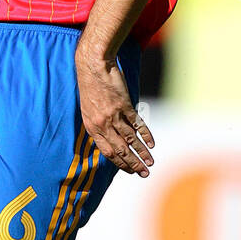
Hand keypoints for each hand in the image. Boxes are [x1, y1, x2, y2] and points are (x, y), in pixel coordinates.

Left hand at [75, 49, 153, 177]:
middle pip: (120, 150)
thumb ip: (99, 123)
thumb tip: (110, 136)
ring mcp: (113, 115)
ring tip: (151, 163)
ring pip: (130, 140)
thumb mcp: (88, 108)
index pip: (107, 152)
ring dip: (142, 154)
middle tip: (144, 174)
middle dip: (132, 164)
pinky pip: (137, 124)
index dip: (120, 163)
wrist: (93, 65)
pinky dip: (145, 135)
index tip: (130, 170)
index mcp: (92, 127)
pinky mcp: (124, 105)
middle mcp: (102, 124)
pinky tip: (151, 144)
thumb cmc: (90, 85)